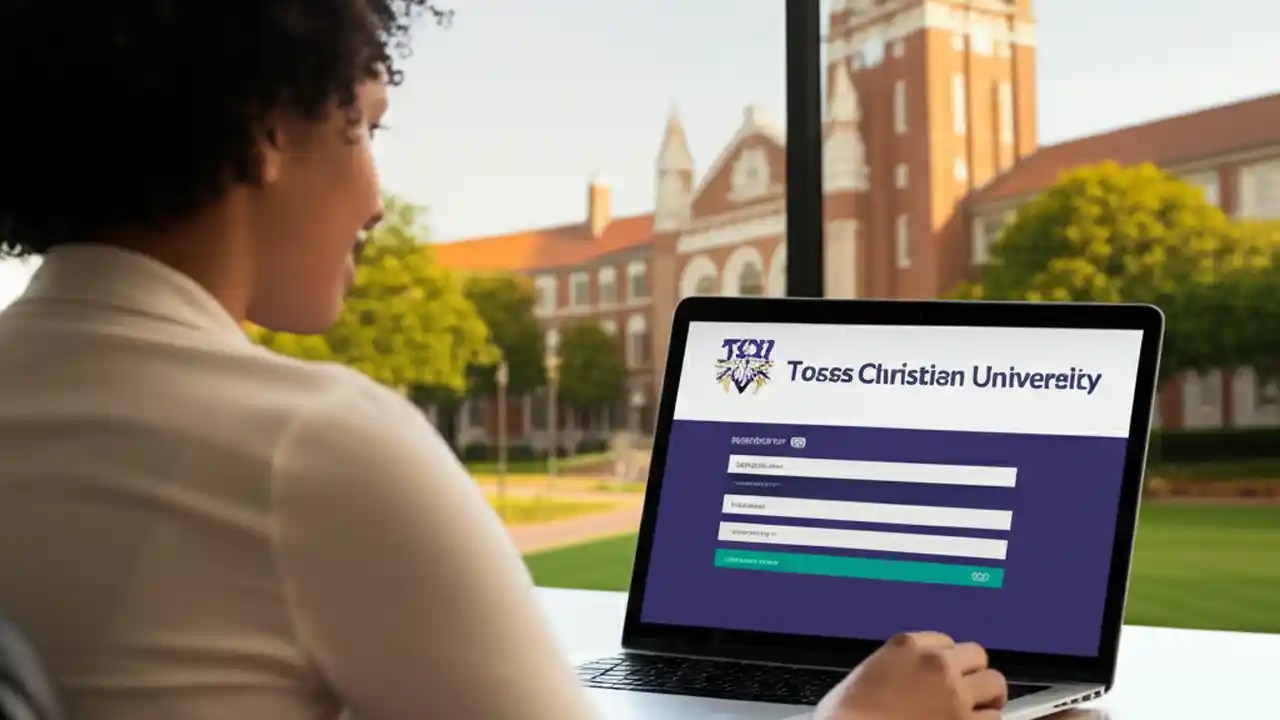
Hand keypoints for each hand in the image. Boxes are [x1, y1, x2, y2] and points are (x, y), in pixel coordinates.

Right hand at [815, 631, 1007, 719]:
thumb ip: (902, 666)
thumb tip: (918, 678)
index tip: (943, 674)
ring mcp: (954, 694)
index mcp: (907, 645)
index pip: (945, 641)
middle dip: (973, 673)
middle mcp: (936, 664)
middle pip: (977, 656)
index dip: (945, 660)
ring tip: (976, 710)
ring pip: (993, 685)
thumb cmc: (847, 713)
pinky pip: (994, 718)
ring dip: (986, 698)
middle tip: (969, 690)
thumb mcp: (870, 671)